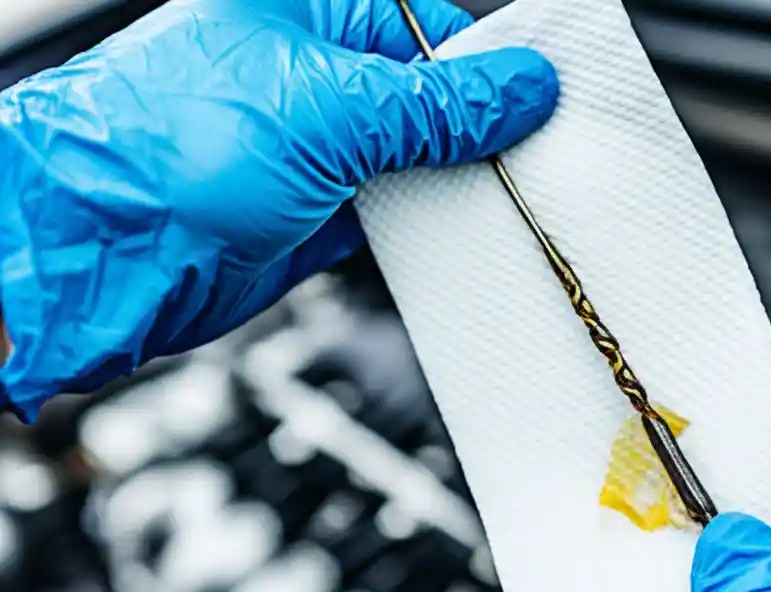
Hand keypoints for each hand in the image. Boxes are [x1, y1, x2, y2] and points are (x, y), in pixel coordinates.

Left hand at [0, 0, 557, 419]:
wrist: (100, 257)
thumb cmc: (172, 149)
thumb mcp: (334, 110)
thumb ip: (440, 105)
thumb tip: (523, 87)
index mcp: (303, 13)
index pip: (423, 26)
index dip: (485, 63)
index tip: (539, 100)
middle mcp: (307, 74)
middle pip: (424, 96)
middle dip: (475, 130)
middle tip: (531, 158)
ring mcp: (308, 145)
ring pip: (411, 159)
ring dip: (453, 184)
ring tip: (502, 200)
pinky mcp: (309, 212)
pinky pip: (388, 213)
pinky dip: (423, 227)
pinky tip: (457, 234)